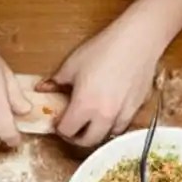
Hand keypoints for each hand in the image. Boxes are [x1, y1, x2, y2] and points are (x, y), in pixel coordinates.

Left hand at [44, 19, 158, 147]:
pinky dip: (114, 125)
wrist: (138, 40)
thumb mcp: (72, 64)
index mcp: (84, 105)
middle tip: (72, 128)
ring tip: (91, 121)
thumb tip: (42, 88)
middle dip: (76, 138)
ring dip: (96, 132)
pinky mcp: (137, 107)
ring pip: (108, 136)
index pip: (67, 131)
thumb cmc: (104, 49)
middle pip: (88, 141)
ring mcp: (123, 113)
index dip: (59, 129)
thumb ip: (55, 81)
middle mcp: (104, 115)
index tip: (58, 122)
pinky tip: (109, 113)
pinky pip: (123, 125)